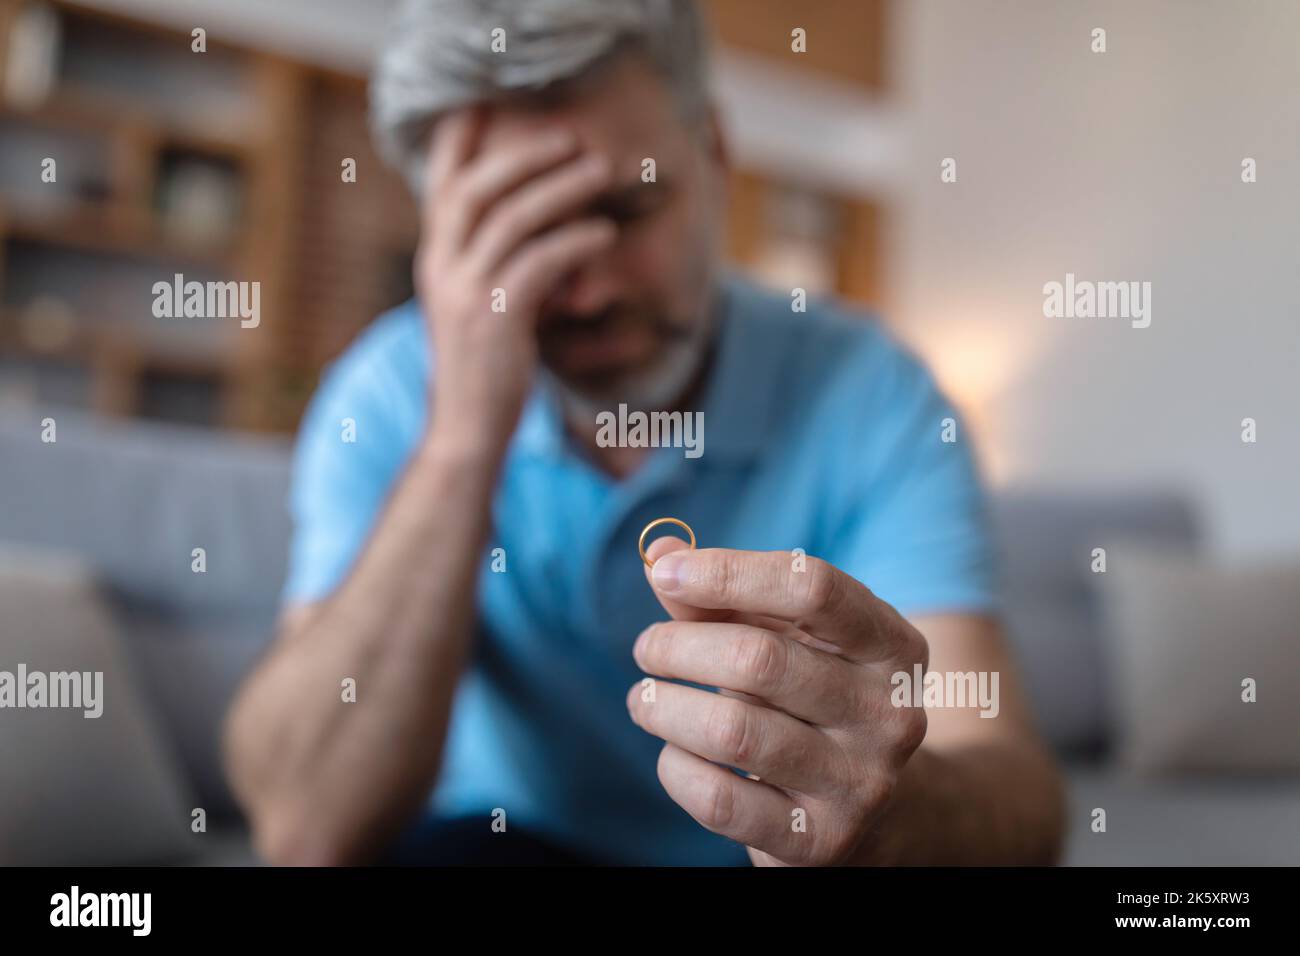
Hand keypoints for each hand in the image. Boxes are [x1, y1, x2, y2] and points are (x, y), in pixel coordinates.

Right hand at [414, 109, 616, 453]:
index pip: (441, 185)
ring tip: (600, 170)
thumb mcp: (480, 310)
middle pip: (477, 187)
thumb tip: (546, 236)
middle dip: (525, 154)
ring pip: (511, 218)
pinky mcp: (494, 319)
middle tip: (570, 137)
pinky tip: (602, 233)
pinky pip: (538, 262)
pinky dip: (573, 241)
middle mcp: (440, 268)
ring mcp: (464, 292)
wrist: (465, 434)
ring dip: (560, 188)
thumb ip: (499, 268)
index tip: (488, 102)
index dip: (462, 140)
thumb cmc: (484, 374)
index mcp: (434, 261)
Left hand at [627, 537, 929, 865]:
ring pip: (733, 731)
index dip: (728, 573)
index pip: (811, 587)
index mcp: (892, 644)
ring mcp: (860, 781)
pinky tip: (673, 752)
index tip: (666, 575)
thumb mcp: (790, 637)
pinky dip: (676, 768)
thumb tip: (660, 556)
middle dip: (678, 646)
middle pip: (759, 659)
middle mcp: (890, 712)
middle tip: (646, 649)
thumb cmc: (815, 698)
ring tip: (644, 699)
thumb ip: (725, 597)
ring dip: (664, 707)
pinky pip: (719, 800)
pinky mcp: (820, 840)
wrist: (878, 808)